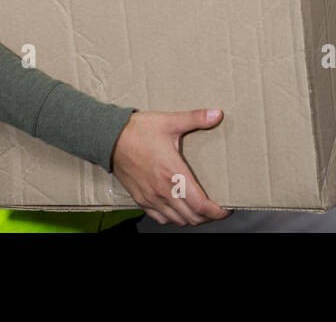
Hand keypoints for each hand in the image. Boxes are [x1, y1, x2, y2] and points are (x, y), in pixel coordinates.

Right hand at [110, 108, 231, 225]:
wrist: (108, 138)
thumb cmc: (138, 130)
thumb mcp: (170, 121)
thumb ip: (195, 118)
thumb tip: (217, 114)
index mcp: (173, 173)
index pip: (200, 205)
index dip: (216, 212)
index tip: (226, 210)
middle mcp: (163, 191)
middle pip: (192, 217)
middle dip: (208, 217)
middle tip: (217, 209)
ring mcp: (150, 197)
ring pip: (177, 221)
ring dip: (192, 219)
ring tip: (201, 210)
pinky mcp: (140, 199)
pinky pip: (160, 218)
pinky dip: (173, 219)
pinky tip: (179, 210)